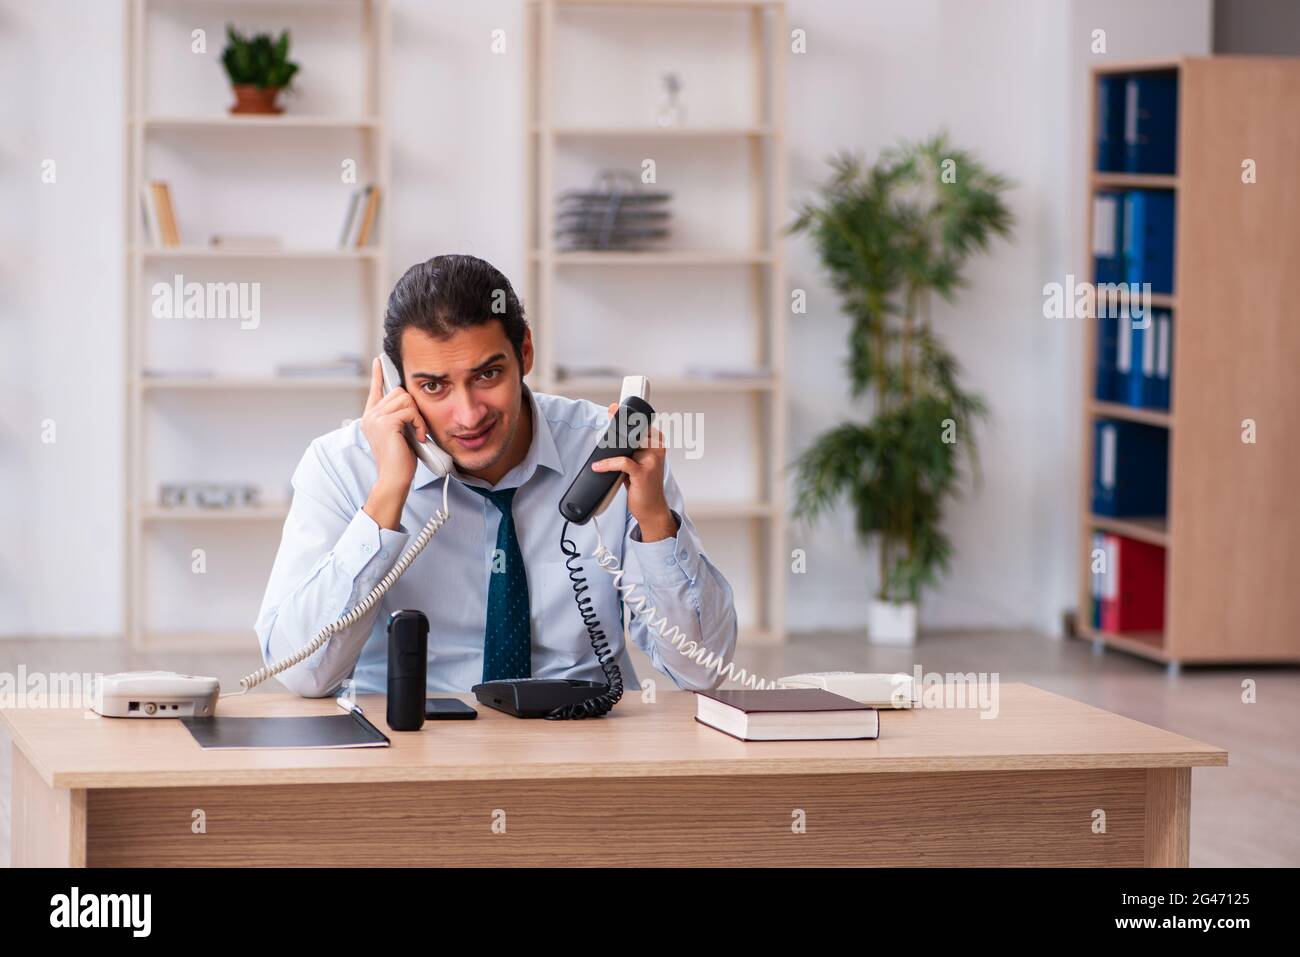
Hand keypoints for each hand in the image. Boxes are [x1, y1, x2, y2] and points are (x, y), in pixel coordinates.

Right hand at [360, 356, 429, 528]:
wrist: (395, 478)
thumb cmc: (400, 460)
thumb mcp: (399, 433)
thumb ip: (398, 416)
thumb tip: (408, 400)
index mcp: (371, 417)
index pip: (375, 389)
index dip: (378, 374)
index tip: (380, 360)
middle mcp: (370, 415)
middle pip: (398, 392)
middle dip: (413, 407)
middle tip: (418, 427)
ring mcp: (375, 418)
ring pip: (405, 399)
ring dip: (417, 416)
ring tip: (418, 433)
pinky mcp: (386, 423)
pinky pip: (410, 411)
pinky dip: (419, 423)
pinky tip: (419, 437)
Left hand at [590, 402, 677, 541]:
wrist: (652, 509)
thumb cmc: (643, 487)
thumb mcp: (637, 463)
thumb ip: (629, 450)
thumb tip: (609, 438)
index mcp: (657, 444)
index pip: (641, 425)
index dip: (625, 417)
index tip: (613, 408)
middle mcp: (657, 449)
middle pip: (633, 431)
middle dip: (617, 426)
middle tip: (607, 415)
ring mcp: (651, 460)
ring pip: (626, 444)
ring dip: (610, 446)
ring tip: (599, 446)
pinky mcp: (642, 473)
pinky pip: (622, 462)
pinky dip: (608, 464)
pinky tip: (598, 467)